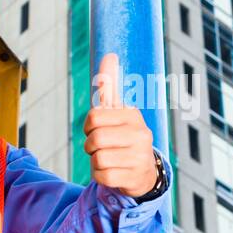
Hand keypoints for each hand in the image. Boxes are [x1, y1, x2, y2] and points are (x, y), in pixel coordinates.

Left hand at [83, 52, 158, 198]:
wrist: (143, 170)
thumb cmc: (123, 136)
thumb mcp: (117, 111)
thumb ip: (109, 86)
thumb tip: (110, 55)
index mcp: (132, 114)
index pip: (94, 117)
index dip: (89, 126)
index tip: (99, 129)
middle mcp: (140, 133)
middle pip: (95, 139)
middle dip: (91, 146)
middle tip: (102, 147)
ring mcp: (139, 156)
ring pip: (98, 159)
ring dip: (96, 161)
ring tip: (109, 159)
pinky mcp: (134, 177)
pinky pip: (102, 176)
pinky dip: (100, 176)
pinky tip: (113, 171)